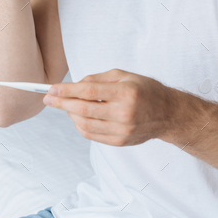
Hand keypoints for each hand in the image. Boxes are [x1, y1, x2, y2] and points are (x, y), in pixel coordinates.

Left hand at [42, 68, 176, 145]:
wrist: (168, 114)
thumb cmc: (146, 90)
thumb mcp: (125, 75)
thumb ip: (98, 79)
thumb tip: (74, 85)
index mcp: (126, 93)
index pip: (88, 92)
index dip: (66, 91)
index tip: (51, 89)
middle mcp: (124, 113)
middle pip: (83, 110)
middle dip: (62, 103)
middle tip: (49, 98)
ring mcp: (122, 130)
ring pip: (84, 124)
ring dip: (70, 115)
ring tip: (66, 106)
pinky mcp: (120, 141)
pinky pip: (92, 135)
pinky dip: (80, 125)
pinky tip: (78, 117)